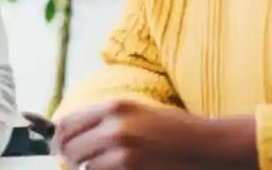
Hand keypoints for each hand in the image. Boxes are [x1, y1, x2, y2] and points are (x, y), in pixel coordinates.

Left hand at [55, 100, 255, 169]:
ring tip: (104, 166)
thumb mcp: (137, 113)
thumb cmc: (175, 130)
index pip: (66, 124)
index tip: (60, 146)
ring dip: (88, 169)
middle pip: (70, 147)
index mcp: (114, 108)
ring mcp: (124, 152)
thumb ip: (104, 120)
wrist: (211, 147)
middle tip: (76, 162)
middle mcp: (115, 127)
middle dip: (70, 157)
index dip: (60, 138)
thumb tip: (69, 132)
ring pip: (84, 166)